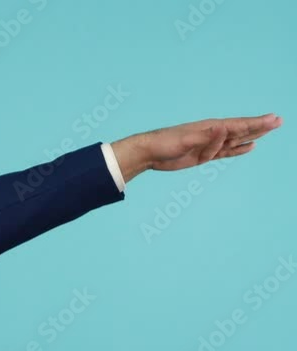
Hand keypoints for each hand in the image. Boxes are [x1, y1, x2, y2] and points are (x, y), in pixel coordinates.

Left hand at [111, 113, 282, 182]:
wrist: (148, 152)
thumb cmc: (164, 143)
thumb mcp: (184, 139)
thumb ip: (205, 135)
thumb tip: (222, 126)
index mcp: (209, 128)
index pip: (237, 125)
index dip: (256, 123)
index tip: (273, 119)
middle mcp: (212, 134)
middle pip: (241, 130)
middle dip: (259, 126)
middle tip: (278, 121)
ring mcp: (209, 145)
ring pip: (236, 140)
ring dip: (253, 135)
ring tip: (269, 129)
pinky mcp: (204, 155)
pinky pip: (226, 152)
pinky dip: (239, 149)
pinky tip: (249, 146)